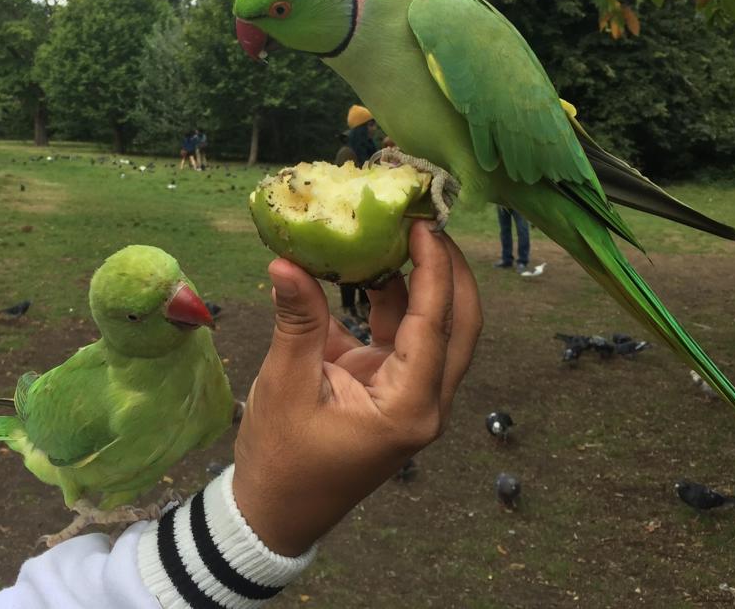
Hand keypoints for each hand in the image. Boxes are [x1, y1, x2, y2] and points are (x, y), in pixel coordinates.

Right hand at [233, 221, 481, 555]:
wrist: (275, 512)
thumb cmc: (281, 459)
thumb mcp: (286, 385)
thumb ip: (297, 320)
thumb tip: (286, 259)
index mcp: (410, 406)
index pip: (436, 324)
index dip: (433, 268)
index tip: (423, 222)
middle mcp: (425, 401)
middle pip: (459, 325)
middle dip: (447, 272)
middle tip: (425, 223)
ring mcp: (410, 396)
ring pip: (435, 329)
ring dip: (418, 284)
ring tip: (397, 233)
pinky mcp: (391, 391)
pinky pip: (401, 339)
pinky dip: (387, 304)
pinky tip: (367, 268)